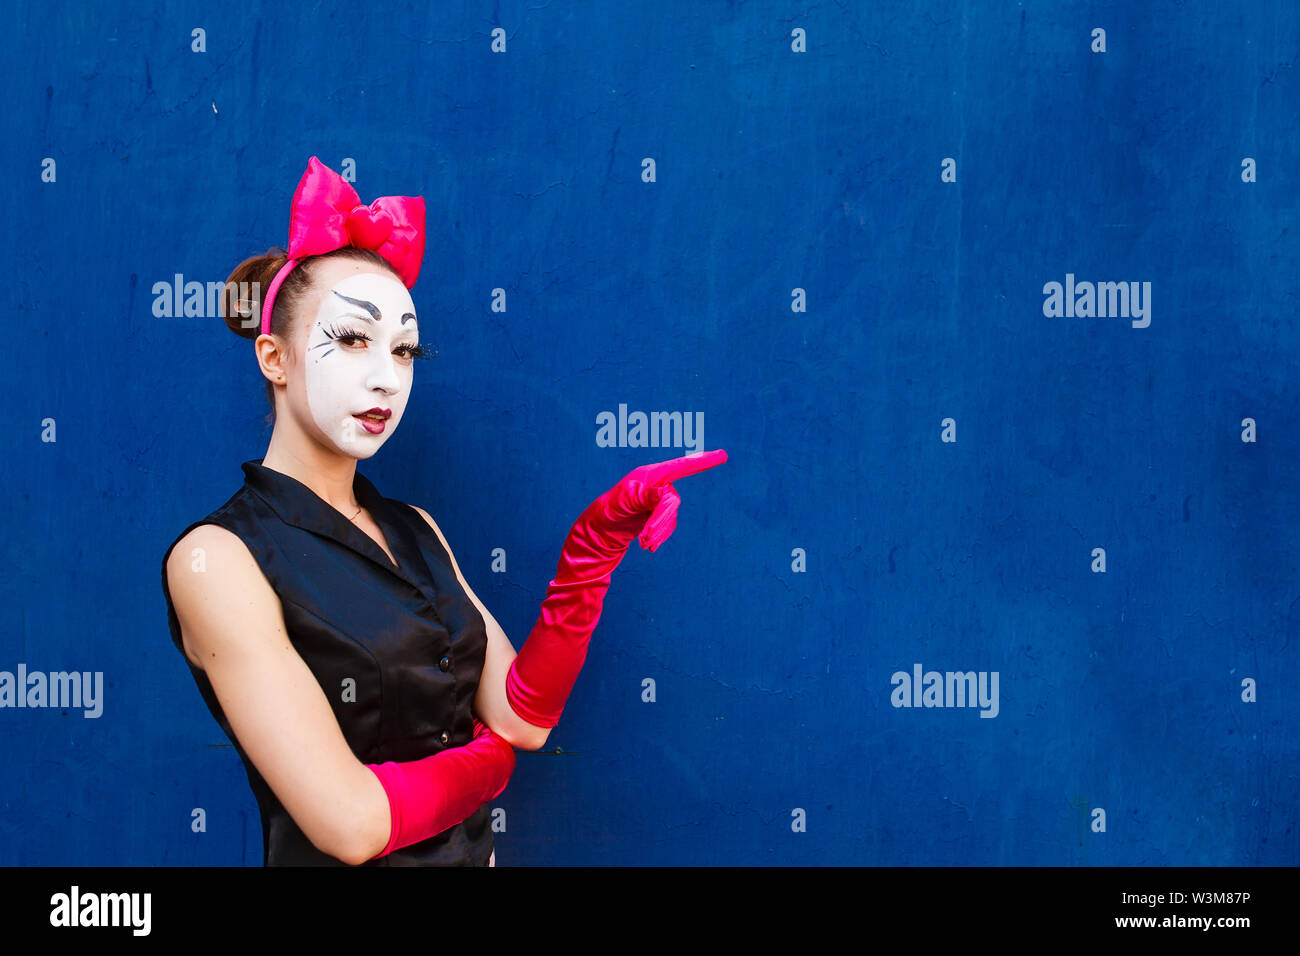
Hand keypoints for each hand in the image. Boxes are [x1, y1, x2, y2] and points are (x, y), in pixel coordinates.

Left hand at [572, 448, 728, 557]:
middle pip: (673, 503)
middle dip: (661, 522)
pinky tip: (648, 545)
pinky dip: (660, 535)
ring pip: (671, 516)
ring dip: (659, 532)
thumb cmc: (608, 512)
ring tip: (643, 544)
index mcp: (649, 475)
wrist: (600, 531)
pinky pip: (669, 525)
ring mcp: (659, 498)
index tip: (723, 455)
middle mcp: (657, 484)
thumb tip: (663, 493)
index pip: (679, 467)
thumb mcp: (622, 503)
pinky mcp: (659, 513)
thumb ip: (642, 496)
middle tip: (645, 540)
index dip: (702, 461)